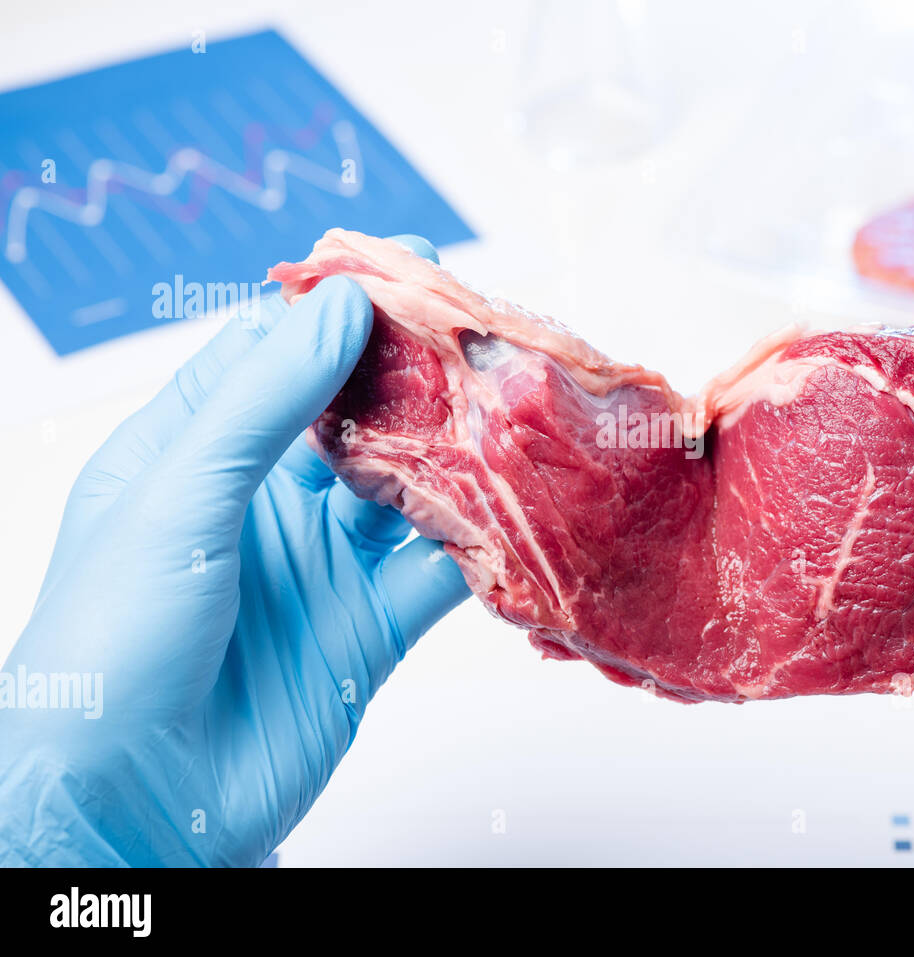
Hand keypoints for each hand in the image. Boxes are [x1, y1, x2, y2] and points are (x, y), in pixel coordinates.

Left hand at [0, 236, 467, 866]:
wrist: (127, 804)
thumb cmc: (110, 644)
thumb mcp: (177, 497)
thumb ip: (264, 400)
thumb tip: (341, 303)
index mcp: (196, 450)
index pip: (277, 353)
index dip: (342, 309)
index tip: (407, 268)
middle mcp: (266, 498)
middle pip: (356, 413)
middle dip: (416, 373)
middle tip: (483, 329)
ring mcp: (321, 563)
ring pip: (408, 487)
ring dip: (459, 454)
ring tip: (515, 407)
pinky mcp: (368, 627)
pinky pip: (437, 571)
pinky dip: (479, 545)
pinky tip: (514, 511)